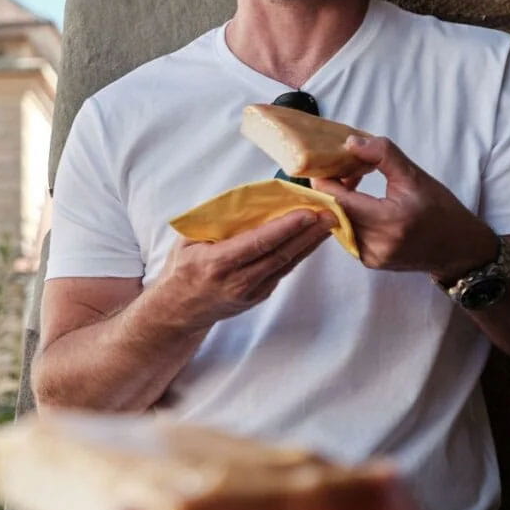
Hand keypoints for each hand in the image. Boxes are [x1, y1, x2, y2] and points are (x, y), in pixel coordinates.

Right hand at [144, 208, 338, 331]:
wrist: (178, 310)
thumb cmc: (181, 267)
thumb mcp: (188, 241)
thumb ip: (215, 222)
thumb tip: (247, 198)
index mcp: (217, 263)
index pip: (259, 244)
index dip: (285, 228)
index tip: (307, 212)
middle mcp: (238, 281)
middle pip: (281, 254)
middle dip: (308, 233)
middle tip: (330, 213)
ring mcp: (251, 293)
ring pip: (287, 264)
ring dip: (310, 243)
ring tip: (328, 222)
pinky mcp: (259, 296)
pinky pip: (282, 271)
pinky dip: (298, 253)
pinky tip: (310, 238)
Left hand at [322, 134, 494, 281]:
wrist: (458, 247)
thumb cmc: (440, 209)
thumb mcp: (414, 175)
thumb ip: (382, 154)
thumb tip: (349, 143)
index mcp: (388, 220)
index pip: (339, 200)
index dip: (326, 180)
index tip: (325, 163)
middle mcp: (377, 243)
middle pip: (335, 211)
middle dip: (333, 188)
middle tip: (343, 169)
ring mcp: (371, 256)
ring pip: (338, 223)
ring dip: (340, 202)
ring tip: (354, 184)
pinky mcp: (370, 262)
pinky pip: (348, 234)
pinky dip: (349, 217)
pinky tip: (361, 204)